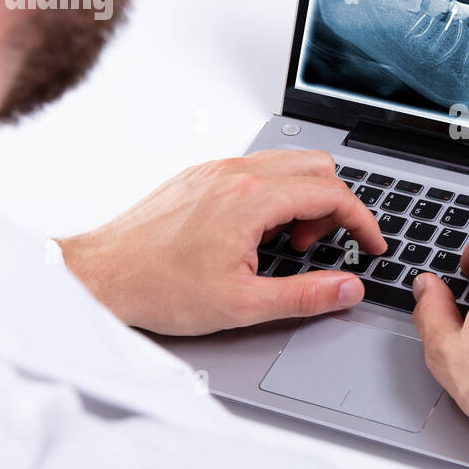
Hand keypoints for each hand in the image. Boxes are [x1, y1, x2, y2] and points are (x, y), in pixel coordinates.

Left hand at [58, 149, 385, 334]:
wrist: (98, 277)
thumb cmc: (157, 288)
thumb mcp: (243, 305)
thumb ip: (307, 295)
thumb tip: (349, 288)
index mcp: (252, 199)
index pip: (332, 192)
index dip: (362, 221)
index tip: (371, 245)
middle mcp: (235, 173)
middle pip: (316, 166)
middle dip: (333, 206)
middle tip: (318, 248)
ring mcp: (215, 170)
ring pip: (286, 164)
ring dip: (303, 200)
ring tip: (285, 246)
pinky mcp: (199, 176)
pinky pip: (255, 170)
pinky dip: (273, 196)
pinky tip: (254, 236)